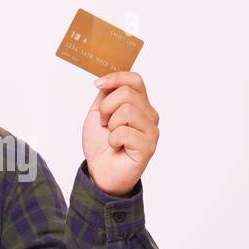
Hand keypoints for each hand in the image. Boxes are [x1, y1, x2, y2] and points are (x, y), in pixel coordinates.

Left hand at [82, 71, 159, 195]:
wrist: (99, 170)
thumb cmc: (100, 143)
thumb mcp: (98, 112)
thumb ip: (106, 94)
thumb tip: (108, 78)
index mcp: (140, 104)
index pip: (135, 80)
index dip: (115, 78)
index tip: (97, 85)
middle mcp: (149, 115)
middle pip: (127, 93)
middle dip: (106, 108)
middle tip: (104, 124)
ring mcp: (151, 131)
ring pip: (127, 111)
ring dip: (110, 125)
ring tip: (112, 137)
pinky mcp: (149, 146)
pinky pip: (125, 132)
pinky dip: (113, 140)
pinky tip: (116, 147)